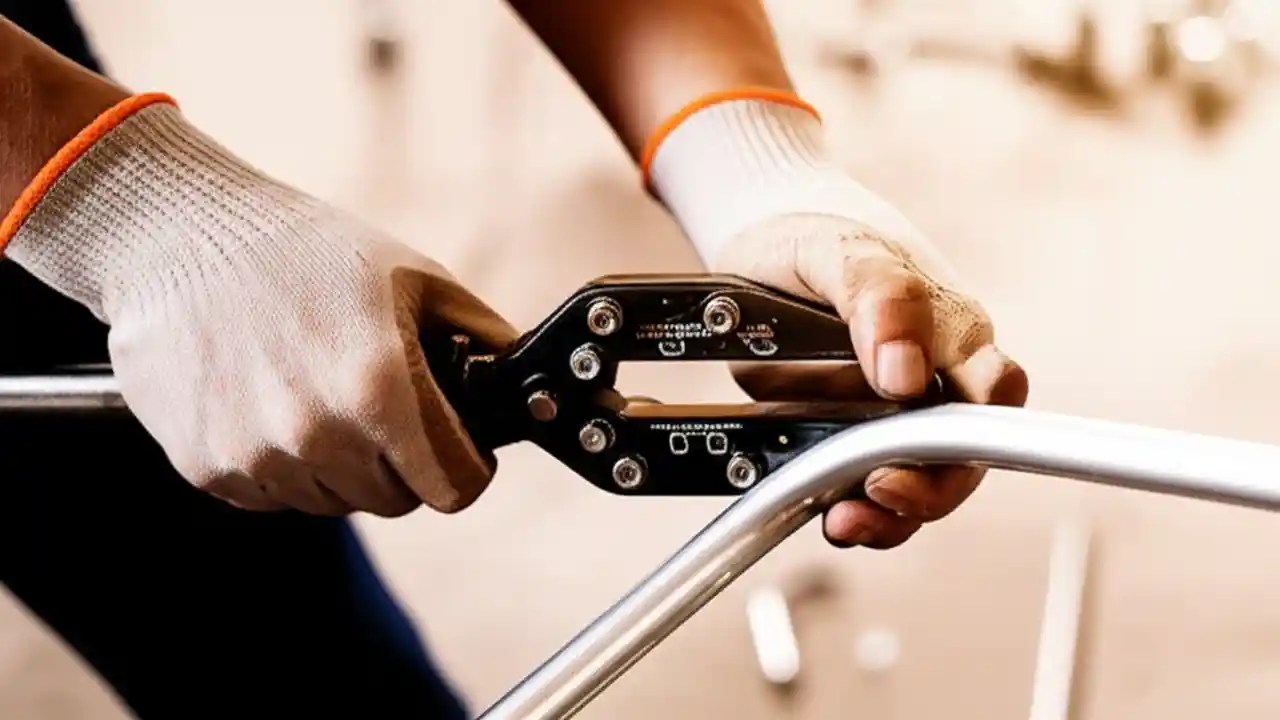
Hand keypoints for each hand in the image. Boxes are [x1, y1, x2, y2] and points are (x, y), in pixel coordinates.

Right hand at [5, 99, 515, 515]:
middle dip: (401, 461)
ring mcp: (257, 456)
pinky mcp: (207, 468)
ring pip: (333, 500)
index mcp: (380, 387)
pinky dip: (283, 463)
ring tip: (316, 389)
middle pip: (395, 498)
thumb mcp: (415, 277)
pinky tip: (270, 400)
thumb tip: (527, 382)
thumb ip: (483, 338)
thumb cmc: (303, 250)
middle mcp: (318, 434)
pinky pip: (274, 494)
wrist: (178, 239)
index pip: (453, 489)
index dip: (464, 466)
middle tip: (378, 402)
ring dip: (339, 462)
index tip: (456, 447)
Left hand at [647, 95, 1027, 549]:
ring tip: (846, 518)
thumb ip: (878, 297)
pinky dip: (856, 515)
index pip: (997, 386)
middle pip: (965, 457)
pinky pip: (871, 498)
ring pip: (921, 488)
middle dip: (931, 487)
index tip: (910, 412)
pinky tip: (830, 514)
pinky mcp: (850, 451)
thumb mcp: (840, 253)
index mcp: (952, 332)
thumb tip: (905, 370)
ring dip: (890, 514)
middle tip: (881, 487)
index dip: (976, 419)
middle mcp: (936, 387)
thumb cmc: (818, 247)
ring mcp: (894, 426)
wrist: (764, 265)